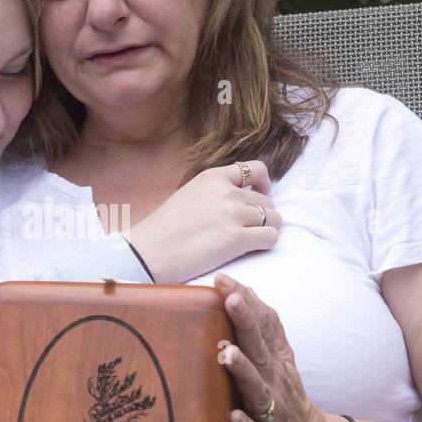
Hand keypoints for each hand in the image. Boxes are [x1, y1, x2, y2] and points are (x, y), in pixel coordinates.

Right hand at [122, 161, 282, 283]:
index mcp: (212, 177)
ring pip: (274, 218)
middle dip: (263, 214)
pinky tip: (252, 249)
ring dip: (267, 229)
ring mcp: (232, 214)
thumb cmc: (163, 230)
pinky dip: (266, 244)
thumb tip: (238, 197)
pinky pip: (271, 237)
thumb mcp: (188, 194)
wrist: (147, 252)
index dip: (263, 184)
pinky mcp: (236, 239)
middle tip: (249, 228)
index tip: (260, 194)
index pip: (256, 169)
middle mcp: (226, 192)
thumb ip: (214, 191)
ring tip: (251, 241)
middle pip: (267, 200)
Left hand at [213, 272, 331, 421]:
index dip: (246, 301)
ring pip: (258, 389)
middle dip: (245, 322)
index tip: (224, 279)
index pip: (263, 325)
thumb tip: (241, 291)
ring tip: (227, 353)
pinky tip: (232, 417)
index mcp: (275, 360)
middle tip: (230, 298)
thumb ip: (261, 330)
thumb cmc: (282, 399)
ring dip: (244, 371)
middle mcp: (275, 381)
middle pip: (260, 348)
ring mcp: (272, 412)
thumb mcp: (278, 361)